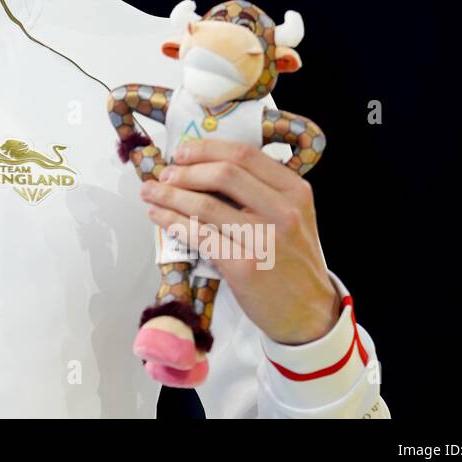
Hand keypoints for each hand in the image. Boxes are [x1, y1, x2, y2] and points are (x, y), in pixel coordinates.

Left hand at [140, 138, 340, 344]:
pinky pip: (199, 237)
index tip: (181, 152)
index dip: (206, 149)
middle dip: (185, 171)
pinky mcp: (245, 268)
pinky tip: (159, 217)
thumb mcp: (293, 216)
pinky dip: (172, 222)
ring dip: (169, 196)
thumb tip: (203, 167)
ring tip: (150, 192)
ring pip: (205, 205)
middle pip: (223, 174)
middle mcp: (283, 212)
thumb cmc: (292, 260)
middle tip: (164, 175)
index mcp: (295, 191)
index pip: (244, 154)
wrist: (310, 313)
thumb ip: (261, 190)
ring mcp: (264, 240)